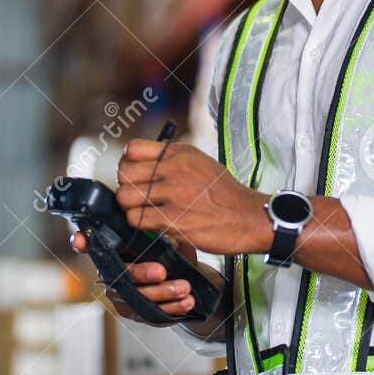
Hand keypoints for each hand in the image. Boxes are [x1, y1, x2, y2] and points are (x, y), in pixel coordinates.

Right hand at [69, 229, 208, 321]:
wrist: (189, 278)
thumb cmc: (174, 253)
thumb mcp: (170, 238)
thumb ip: (162, 233)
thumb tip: (163, 223)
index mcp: (116, 248)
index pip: (93, 244)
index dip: (83, 242)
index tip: (81, 240)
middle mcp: (112, 272)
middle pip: (120, 274)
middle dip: (141, 273)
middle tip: (162, 271)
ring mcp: (120, 295)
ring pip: (137, 296)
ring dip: (162, 293)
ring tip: (184, 288)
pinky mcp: (134, 312)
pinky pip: (149, 313)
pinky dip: (170, 308)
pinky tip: (186, 302)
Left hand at [114, 139, 271, 255]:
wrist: (250, 217)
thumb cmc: (226, 194)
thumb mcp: (201, 164)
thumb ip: (173, 161)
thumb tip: (142, 166)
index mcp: (181, 153)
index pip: (132, 149)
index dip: (128, 164)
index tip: (136, 176)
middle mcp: (175, 169)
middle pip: (124, 173)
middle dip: (127, 188)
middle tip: (139, 198)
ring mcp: (173, 193)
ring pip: (125, 197)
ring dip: (131, 208)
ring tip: (146, 213)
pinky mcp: (173, 219)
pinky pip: (136, 219)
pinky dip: (141, 225)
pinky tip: (155, 225)